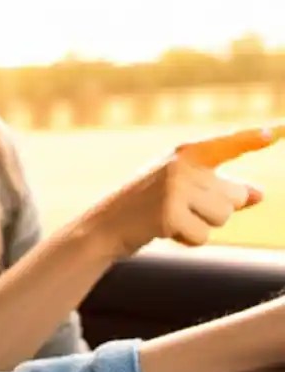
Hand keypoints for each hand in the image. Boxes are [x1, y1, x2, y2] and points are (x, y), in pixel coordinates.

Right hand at [80, 125, 281, 258]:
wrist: (104, 224)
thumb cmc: (147, 205)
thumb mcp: (184, 190)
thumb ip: (221, 189)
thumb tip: (258, 195)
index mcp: (187, 153)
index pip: (227, 145)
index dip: (252, 139)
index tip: (277, 131)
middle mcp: (182, 166)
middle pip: (233, 197)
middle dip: (216, 210)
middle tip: (180, 209)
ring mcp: (174, 189)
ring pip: (222, 217)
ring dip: (202, 226)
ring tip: (171, 218)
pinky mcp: (168, 215)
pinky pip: (203, 236)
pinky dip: (188, 240)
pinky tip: (164, 231)